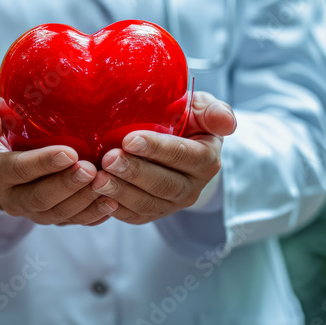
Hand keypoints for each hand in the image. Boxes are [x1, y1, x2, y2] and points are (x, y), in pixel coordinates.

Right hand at [0, 93, 112, 225]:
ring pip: (57, 214)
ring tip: (106, 185)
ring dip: (84, 202)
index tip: (70, 153)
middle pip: (39, 198)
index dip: (42, 164)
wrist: (0, 153)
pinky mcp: (50, 215)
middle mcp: (9, 196)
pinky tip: (111, 203)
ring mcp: (30, 210)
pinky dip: (92, 215)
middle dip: (67, 186)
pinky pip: (72, 221)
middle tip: (92, 170)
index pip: (16, 170)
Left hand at [89, 91, 237, 224]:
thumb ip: (213, 111)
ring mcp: (173, 203)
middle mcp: (193, 186)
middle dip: (134, 172)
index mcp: (206, 158)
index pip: (183, 155)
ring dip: (121, 192)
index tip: (129, 140)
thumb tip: (227, 123)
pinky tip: (98, 198)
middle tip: (108, 159)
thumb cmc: (184, 119)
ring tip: (98, 179)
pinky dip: (116, 210)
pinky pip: (135, 216)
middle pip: (164, 184)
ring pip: (148, 204)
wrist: (174, 143)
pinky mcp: (153, 213)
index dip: (157, 148)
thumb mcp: (200, 108)